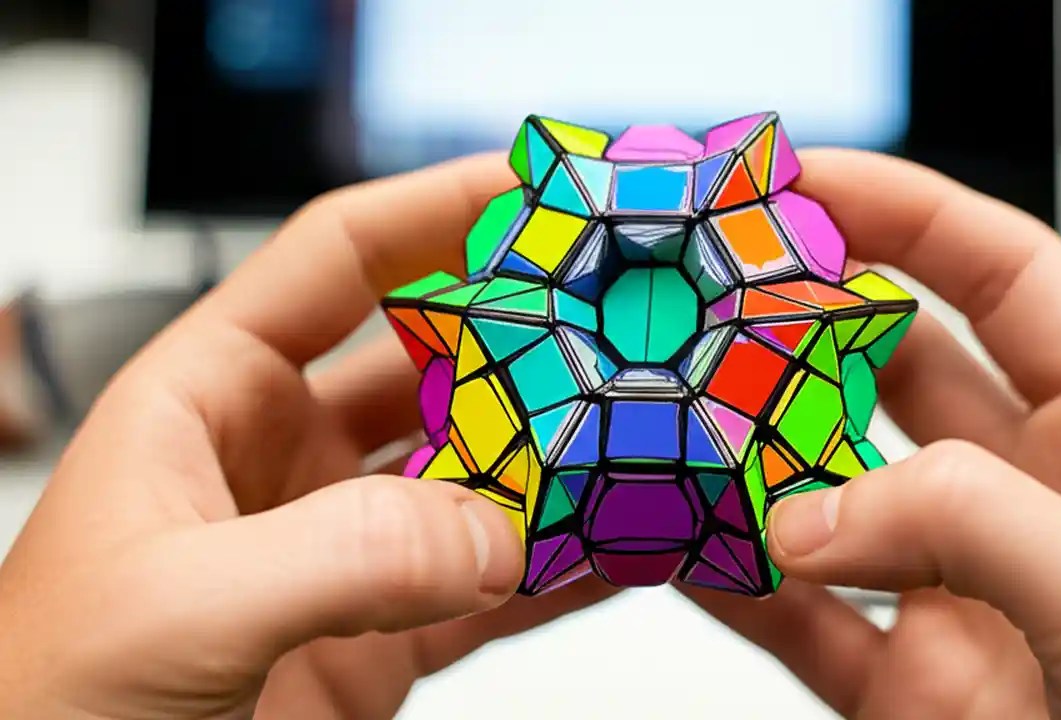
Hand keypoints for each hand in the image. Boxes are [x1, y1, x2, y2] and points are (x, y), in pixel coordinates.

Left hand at [0, 156, 612, 718]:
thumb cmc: (44, 709)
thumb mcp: (173, 608)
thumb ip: (336, 554)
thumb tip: (488, 535)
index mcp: (208, 401)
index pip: (337, 261)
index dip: (437, 210)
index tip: (537, 188)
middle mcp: (282, 461)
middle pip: (432, 363)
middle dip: (527, 338)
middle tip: (622, 321)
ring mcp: (342, 550)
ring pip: (478, 475)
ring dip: (559, 459)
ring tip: (641, 436)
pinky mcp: (382, 635)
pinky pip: (494, 585)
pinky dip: (561, 567)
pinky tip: (620, 549)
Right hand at [686, 149, 1060, 718]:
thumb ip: (974, 525)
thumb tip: (815, 512)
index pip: (1005, 282)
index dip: (910, 216)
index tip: (809, 185)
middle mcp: (1023, 508)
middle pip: (890, 371)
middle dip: (802, 326)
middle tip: (709, 295)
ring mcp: (951, 592)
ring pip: (823, 489)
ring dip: (748, 451)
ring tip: (673, 413)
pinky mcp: (899, 681)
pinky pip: (791, 613)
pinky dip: (727, 576)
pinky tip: (677, 543)